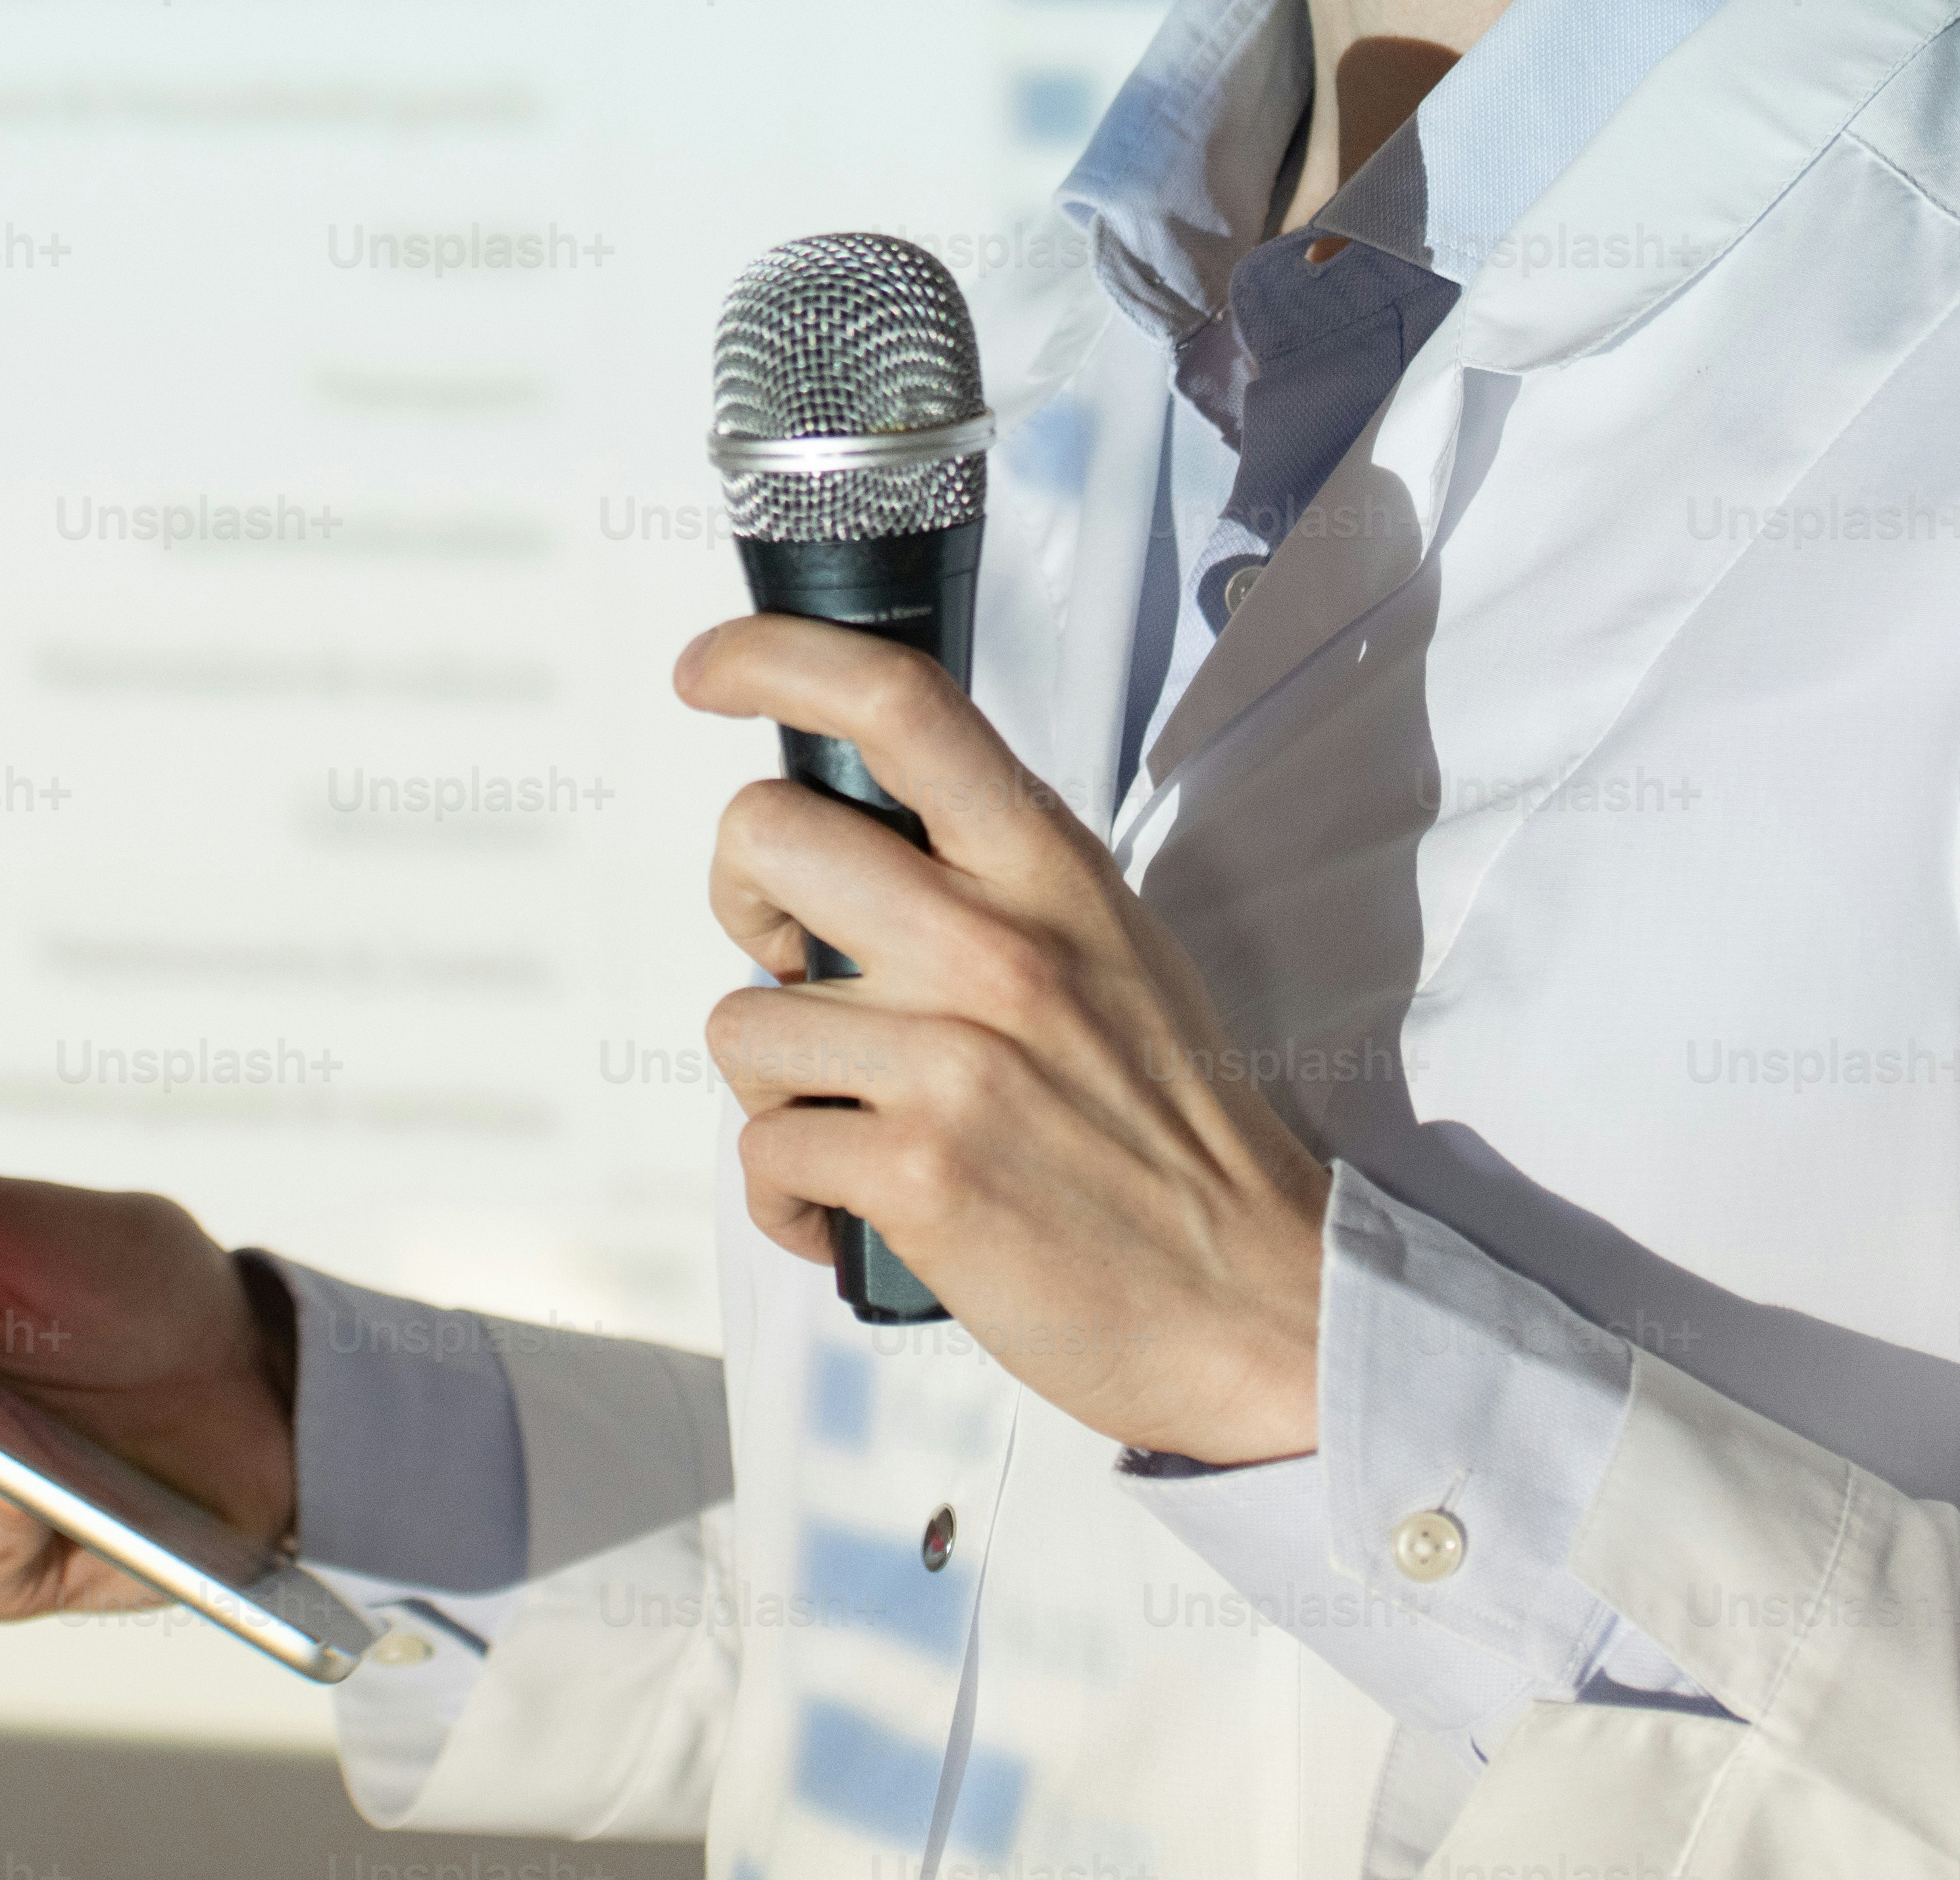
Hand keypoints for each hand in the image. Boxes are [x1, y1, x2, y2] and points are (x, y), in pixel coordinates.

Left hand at [682, 616, 1331, 1465]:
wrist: (1253, 1298)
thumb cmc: (1170, 1127)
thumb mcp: (1110, 945)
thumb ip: (995, 878)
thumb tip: (856, 835)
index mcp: (1047, 869)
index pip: (900, 702)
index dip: (773, 661)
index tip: (705, 675)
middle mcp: (996, 944)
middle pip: (764, 835)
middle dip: (742, 900)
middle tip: (793, 962)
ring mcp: (953, 1059)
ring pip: (741, 1019)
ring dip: (776, 1083)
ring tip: (855, 1120)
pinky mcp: (918, 1174)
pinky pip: (764, 1151)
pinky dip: (790, 1196)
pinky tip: (854, 1212)